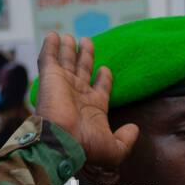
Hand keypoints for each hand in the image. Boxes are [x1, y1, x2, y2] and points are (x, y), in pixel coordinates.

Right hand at [35, 32, 138, 169]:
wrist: (63, 142)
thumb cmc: (88, 147)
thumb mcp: (116, 149)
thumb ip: (127, 139)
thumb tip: (135, 129)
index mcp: (93, 108)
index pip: (100, 88)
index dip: (104, 78)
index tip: (105, 68)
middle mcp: (78, 95)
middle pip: (83, 70)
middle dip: (85, 57)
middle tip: (88, 42)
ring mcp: (63, 85)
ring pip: (67, 61)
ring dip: (69, 49)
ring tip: (72, 37)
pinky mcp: (50, 77)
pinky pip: (49, 58)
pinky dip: (50, 46)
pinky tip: (53, 35)